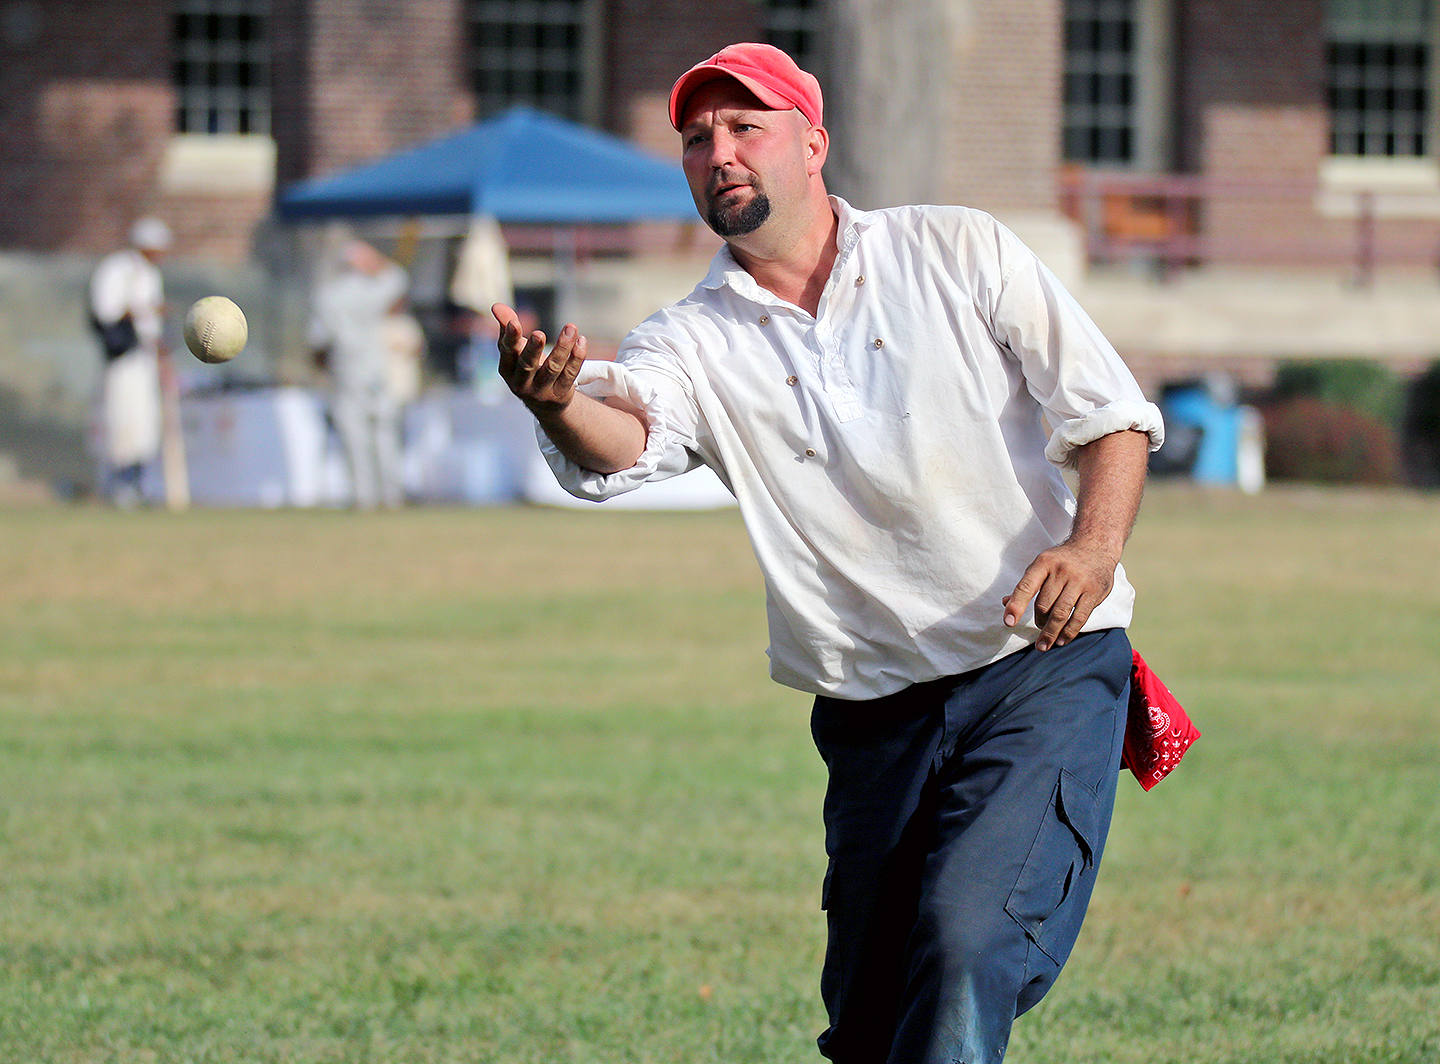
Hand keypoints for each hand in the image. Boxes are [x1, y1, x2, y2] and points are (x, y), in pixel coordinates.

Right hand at [493, 302, 585, 414]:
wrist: (544, 403)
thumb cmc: (525, 367)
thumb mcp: (515, 349)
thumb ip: (507, 326)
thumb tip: (497, 306)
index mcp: (507, 369)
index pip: (508, 352)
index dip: (511, 338)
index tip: (514, 323)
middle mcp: (522, 383)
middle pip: (528, 365)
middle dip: (533, 349)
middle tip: (539, 334)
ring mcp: (542, 391)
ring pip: (553, 368)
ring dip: (562, 347)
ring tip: (571, 328)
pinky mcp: (560, 394)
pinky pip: (570, 374)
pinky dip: (576, 357)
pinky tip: (581, 341)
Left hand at [1002, 540, 1117, 651]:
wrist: (1095, 546)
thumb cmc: (1062, 560)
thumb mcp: (1042, 564)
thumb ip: (1026, 584)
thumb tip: (1006, 603)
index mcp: (1044, 563)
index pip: (1026, 587)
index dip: (1016, 606)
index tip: (1009, 623)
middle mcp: (1062, 571)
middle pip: (1044, 605)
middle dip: (1038, 621)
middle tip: (1038, 627)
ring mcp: (1079, 582)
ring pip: (1061, 614)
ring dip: (1050, 633)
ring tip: (1044, 644)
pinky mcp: (1094, 592)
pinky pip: (1079, 617)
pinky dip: (1069, 632)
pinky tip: (1062, 640)